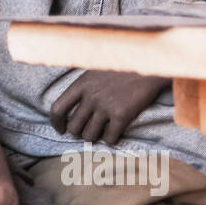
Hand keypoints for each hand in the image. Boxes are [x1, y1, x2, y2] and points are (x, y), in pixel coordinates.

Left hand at [50, 71, 170, 144]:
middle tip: (85, 131)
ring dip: (93, 137)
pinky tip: (114, 134)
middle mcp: (90, 97)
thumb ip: (83, 86)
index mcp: (81, 84)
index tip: (61, 129)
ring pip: (90, 135)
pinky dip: (110, 139)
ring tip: (99, 132)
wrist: (149, 64)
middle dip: (77, 132)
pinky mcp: (122, 115)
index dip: (56, 122)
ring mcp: (105, 107)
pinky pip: (109, 138)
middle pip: (74, 126)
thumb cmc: (122, 66)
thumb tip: (71, 104)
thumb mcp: (95, 70)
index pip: (57, 109)